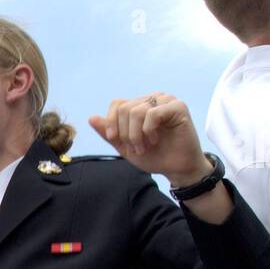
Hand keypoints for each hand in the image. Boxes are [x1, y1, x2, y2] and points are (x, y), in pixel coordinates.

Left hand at [88, 94, 213, 184]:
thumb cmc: (154, 157)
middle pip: (125, 108)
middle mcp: (152, 99)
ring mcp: (166, 101)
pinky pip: (153, 113)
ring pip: (136, 111)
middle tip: (136, 148)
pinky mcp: (178, 106)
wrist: (176, 168)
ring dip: (136, 135)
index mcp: (140, 105)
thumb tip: (91, 118)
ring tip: (145, 146)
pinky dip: (149, 130)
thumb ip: (109, 133)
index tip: (114, 139)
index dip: (111, 122)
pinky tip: (155, 139)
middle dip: (125, 133)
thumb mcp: (125, 146)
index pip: (117, 103)